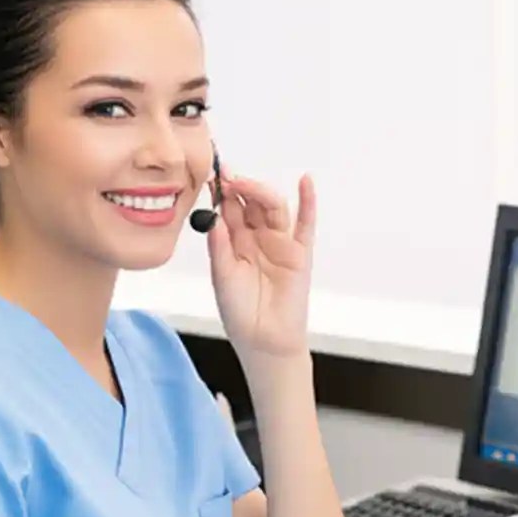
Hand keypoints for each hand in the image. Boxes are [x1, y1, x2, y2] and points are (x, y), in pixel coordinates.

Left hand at [206, 165, 316, 364]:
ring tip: (244, 183)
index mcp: (235, 242)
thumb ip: (219, 247)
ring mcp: (280, 243)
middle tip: (224, 175)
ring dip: (260, 191)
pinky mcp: (300, 252)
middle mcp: (257, 238)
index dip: (221, 192)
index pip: (229, 210)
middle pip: (250, 203)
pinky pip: (306, 224)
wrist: (264, 340)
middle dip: (238, 187)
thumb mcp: (222, 276)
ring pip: (272, 208)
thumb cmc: (239, 312)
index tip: (209, 177)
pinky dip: (308, 202)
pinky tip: (305, 182)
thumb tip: (214, 217)